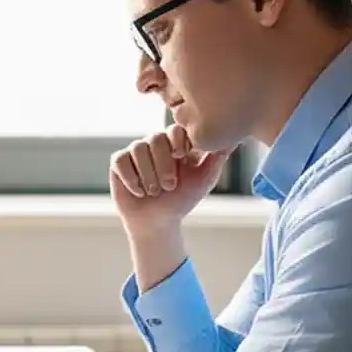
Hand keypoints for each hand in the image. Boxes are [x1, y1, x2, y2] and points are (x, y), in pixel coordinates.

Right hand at [109, 123, 233, 237]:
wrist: (157, 222)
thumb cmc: (182, 200)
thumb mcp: (204, 179)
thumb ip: (217, 157)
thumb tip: (232, 138)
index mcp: (176, 143)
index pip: (175, 129)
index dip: (178, 140)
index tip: (182, 156)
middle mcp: (155, 143)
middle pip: (156, 138)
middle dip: (163, 164)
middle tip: (170, 186)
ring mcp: (136, 151)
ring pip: (138, 149)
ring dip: (148, 175)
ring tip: (154, 192)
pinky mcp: (119, 162)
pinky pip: (121, 160)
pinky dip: (131, 178)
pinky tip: (139, 191)